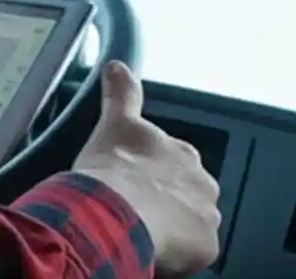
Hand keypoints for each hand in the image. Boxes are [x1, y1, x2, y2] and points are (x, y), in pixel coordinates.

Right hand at [73, 61, 220, 277]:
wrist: (115, 207)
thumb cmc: (111, 166)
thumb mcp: (114, 123)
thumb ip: (121, 93)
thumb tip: (117, 66)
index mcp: (180, 152)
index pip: (174, 160)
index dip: (153, 169)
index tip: (134, 176)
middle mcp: (200, 180)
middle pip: (184, 190)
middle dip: (164, 196)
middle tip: (133, 205)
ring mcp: (204, 214)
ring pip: (188, 221)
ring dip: (169, 223)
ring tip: (138, 227)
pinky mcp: (204, 244)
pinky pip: (190, 249)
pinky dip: (173, 249)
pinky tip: (149, 245)